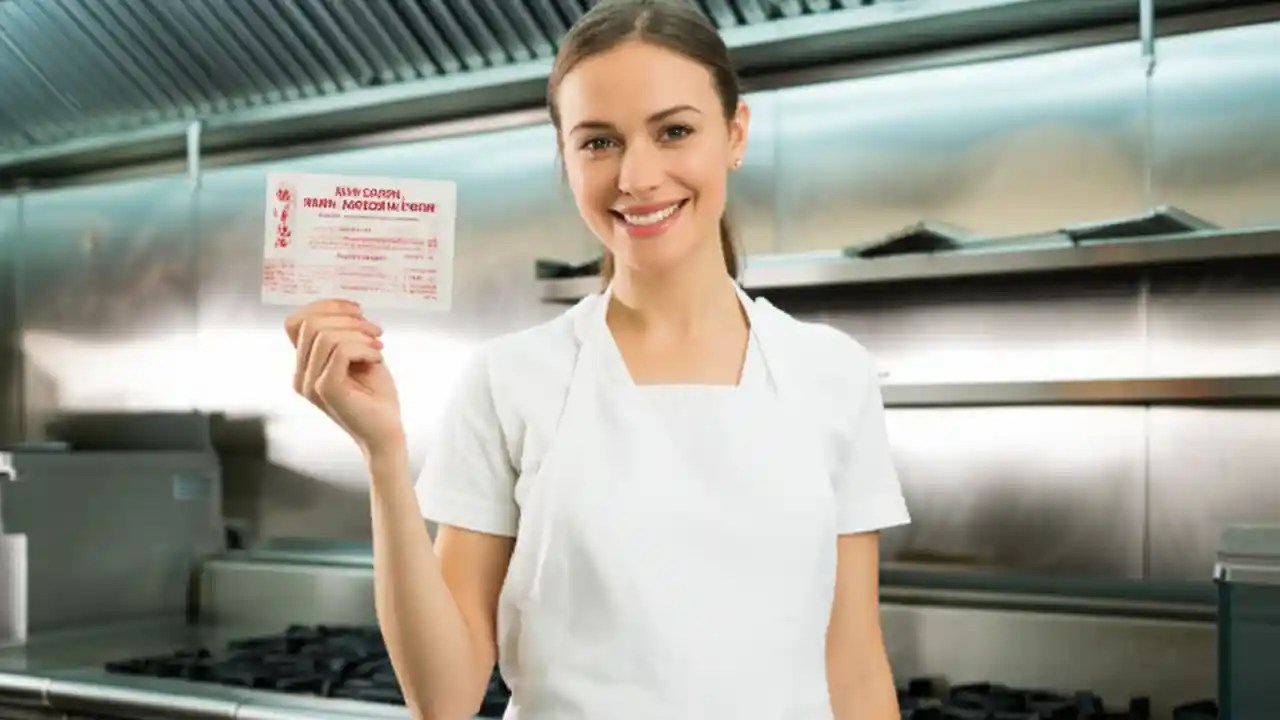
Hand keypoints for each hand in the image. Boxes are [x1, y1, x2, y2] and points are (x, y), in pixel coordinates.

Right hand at [285, 299, 403, 456]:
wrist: (386, 433)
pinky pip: (340, 351)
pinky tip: (377, 359)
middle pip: (310, 323)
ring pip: (325, 335)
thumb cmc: (376, 397)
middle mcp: (301, 374)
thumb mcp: (359, 356)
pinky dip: (364, 348)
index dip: (326, 307)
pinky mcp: (326, 389)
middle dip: (348, 318)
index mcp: (305, 365)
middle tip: (375, 331)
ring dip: (359, 334)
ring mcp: (310, 383)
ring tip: (378, 346)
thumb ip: (345, 336)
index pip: (297, 322)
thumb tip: (346, 309)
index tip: (358, 311)